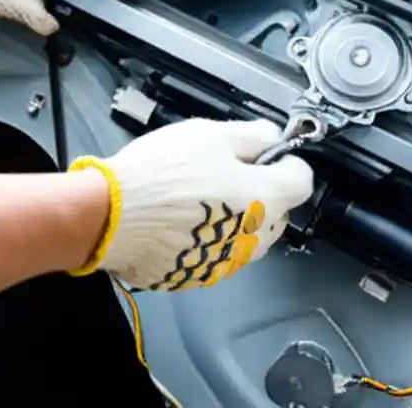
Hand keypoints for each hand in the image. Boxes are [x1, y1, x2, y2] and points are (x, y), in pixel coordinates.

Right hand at [68, 118, 314, 290]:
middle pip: (277, 212)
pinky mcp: (197, 275)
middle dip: (261, 191)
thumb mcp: (210, 135)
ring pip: (247, 237)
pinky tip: (180, 220)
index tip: (268, 154)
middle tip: (225, 172)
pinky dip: (207, 239)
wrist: (109, 216)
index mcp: (265, 199)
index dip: (286, 162)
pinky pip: (216, 254)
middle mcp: (252, 237)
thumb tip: (271, 136)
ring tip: (199, 198)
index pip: (302, 181)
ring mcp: (225, 262)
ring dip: (236, 218)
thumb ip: (252, 136)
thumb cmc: (159, 175)